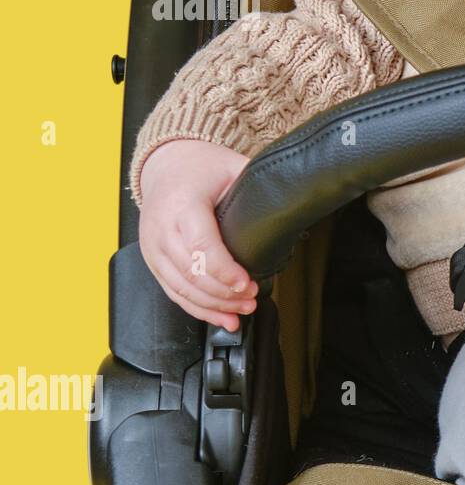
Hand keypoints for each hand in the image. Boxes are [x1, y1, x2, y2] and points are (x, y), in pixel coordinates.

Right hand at [138, 139, 257, 331]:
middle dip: (224, 293)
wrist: (166, 166)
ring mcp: (153, 247)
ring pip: (181, 287)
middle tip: (251, 298)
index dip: (224, 270)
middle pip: (190, 272)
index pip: (201, 244)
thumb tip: (292, 202)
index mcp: (182, 204)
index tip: (246, 284)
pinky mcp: (153, 261)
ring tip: (241, 312)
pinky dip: (197, 309)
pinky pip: (173, 292)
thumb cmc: (201, 168)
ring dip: (213, 306)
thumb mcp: (231, 166)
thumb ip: (256, 184)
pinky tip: (220, 318)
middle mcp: (162, 228)